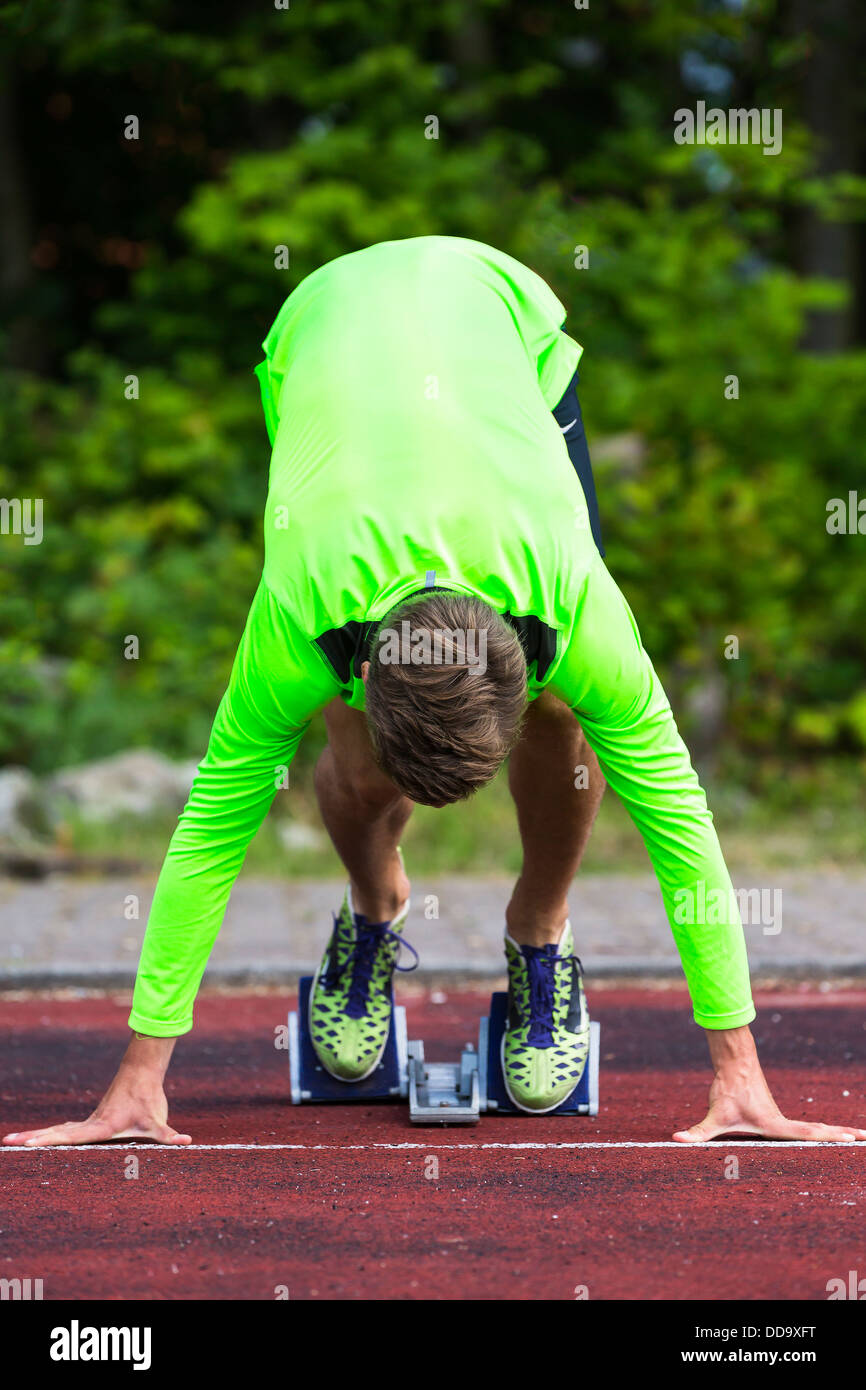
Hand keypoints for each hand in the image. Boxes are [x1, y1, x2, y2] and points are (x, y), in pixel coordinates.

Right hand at [2, 1033, 190, 1147]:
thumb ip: (169, 1135)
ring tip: (11, 1142)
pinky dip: (49, 1135)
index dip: (51, 1141)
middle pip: (56, 1133)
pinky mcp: (91, 1121)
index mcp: (101, 1127)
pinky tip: (37, 1139)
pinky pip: (65, 1130)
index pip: (72, 1137)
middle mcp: (90, 1123)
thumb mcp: (158, 1121)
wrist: (142, 1075)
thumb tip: (186, 1141)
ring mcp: (88, 1122)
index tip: (30, 1144)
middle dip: (33, 1139)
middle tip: (7, 1143)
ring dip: (35, 1136)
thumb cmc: (148, 1100)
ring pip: (57, 1130)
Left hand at [673, 1023, 865, 1143]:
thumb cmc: (727, 1090)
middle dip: (840, 1134)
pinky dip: (818, 1130)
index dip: (829, 1138)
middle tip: (865, 1138)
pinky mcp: (774, 1114)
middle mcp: (782, 1121)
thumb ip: (697, 1132)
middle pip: (817, 1130)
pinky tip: (825, 1135)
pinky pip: (802, 1125)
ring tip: (855, 1138)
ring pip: (811, 1127)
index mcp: (775, 1124)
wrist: (732, 1064)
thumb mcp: (714, 1115)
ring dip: (832, 1132)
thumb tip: (676, 1140)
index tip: (852, 1138)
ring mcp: (780, 1117)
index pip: (808, 1134)